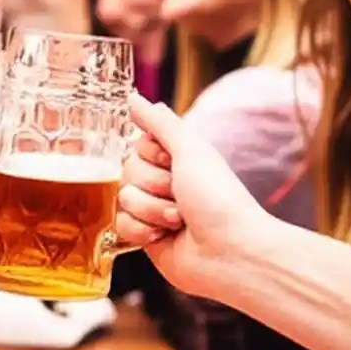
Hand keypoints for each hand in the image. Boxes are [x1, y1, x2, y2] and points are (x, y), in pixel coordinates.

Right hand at [118, 93, 276, 296]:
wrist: (230, 252)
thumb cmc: (219, 200)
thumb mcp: (191, 150)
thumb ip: (158, 122)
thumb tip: (133, 97)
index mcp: (176, 159)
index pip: (135, 146)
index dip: (151, 156)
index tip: (173, 164)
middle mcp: (162, 182)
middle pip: (125, 171)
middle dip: (153, 185)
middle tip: (180, 195)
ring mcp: (152, 210)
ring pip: (122, 199)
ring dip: (151, 209)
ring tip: (179, 220)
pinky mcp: (144, 237)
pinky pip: (120, 225)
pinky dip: (142, 231)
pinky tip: (164, 237)